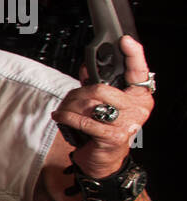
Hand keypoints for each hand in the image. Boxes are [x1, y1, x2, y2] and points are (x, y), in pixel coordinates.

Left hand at [53, 36, 153, 177]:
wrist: (104, 160)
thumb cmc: (104, 130)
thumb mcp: (103, 104)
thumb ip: (97, 84)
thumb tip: (85, 67)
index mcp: (139, 96)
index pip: (138, 70)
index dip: (133, 53)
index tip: (124, 40)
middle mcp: (138, 107)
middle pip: (100, 88)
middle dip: (77, 93)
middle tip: (69, 100)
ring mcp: (128, 122)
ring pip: (89, 103)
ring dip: (69, 106)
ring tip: (63, 111)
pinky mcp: (113, 136)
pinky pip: (83, 120)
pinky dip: (66, 117)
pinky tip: (60, 117)